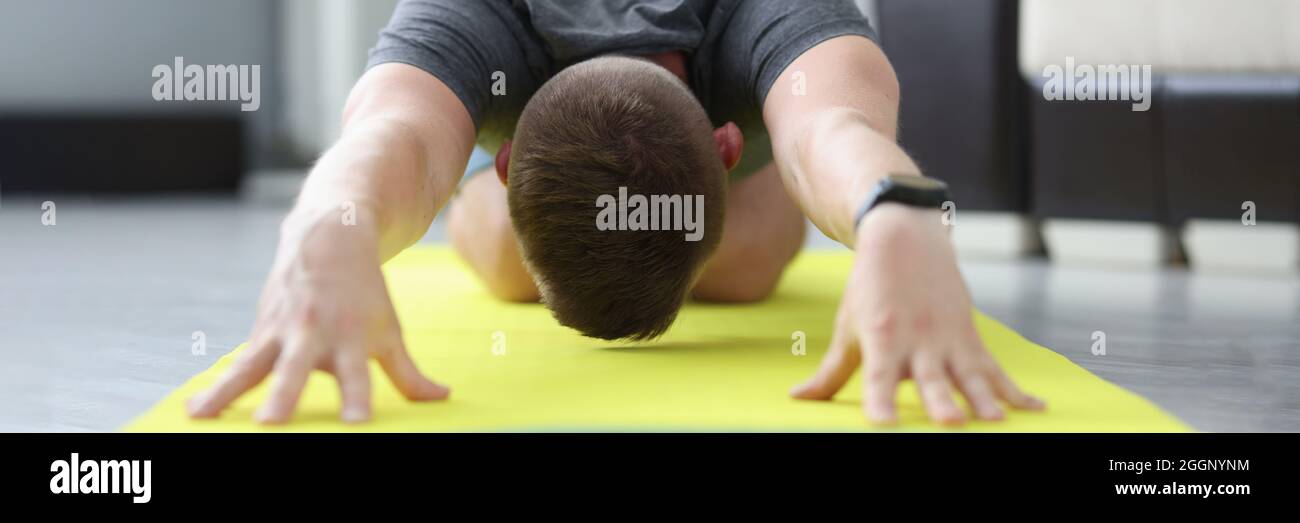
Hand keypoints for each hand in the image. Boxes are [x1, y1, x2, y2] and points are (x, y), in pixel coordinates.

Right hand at [187, 206, 447, 423]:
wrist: (330, 237)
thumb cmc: (365, 294)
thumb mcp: (389, 330)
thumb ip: (409, 373)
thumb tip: (441, 398)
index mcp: (352, 340)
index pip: (358, 378)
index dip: (357, 400)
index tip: (356, 425)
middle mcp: (314, 336)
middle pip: (296, 371)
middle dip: (283, 396)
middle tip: (270, 423)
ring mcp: (282, 333)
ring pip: (250, 367)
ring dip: (227, 392)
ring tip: (203, 417)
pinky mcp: (260, 332)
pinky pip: (236, 365)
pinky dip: (215, 387)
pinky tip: (196, 411)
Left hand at [790, 203, 1043, 424]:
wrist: (905, 238)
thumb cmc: (871, 290)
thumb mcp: (849, 328)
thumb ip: (830, 373)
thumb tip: (798, 399)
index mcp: (882, 339)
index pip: (879, 378)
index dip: (881, 402)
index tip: (881, 425)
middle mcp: (917, 341)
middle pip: (930, 379)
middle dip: (942, 401)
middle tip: (951, 423)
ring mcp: (948, 339)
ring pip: (969, 373)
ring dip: (984, 398)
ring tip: (997, 422)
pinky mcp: (970, 337)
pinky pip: (995, 368)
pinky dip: (1015, 389)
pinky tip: (1034, 407)